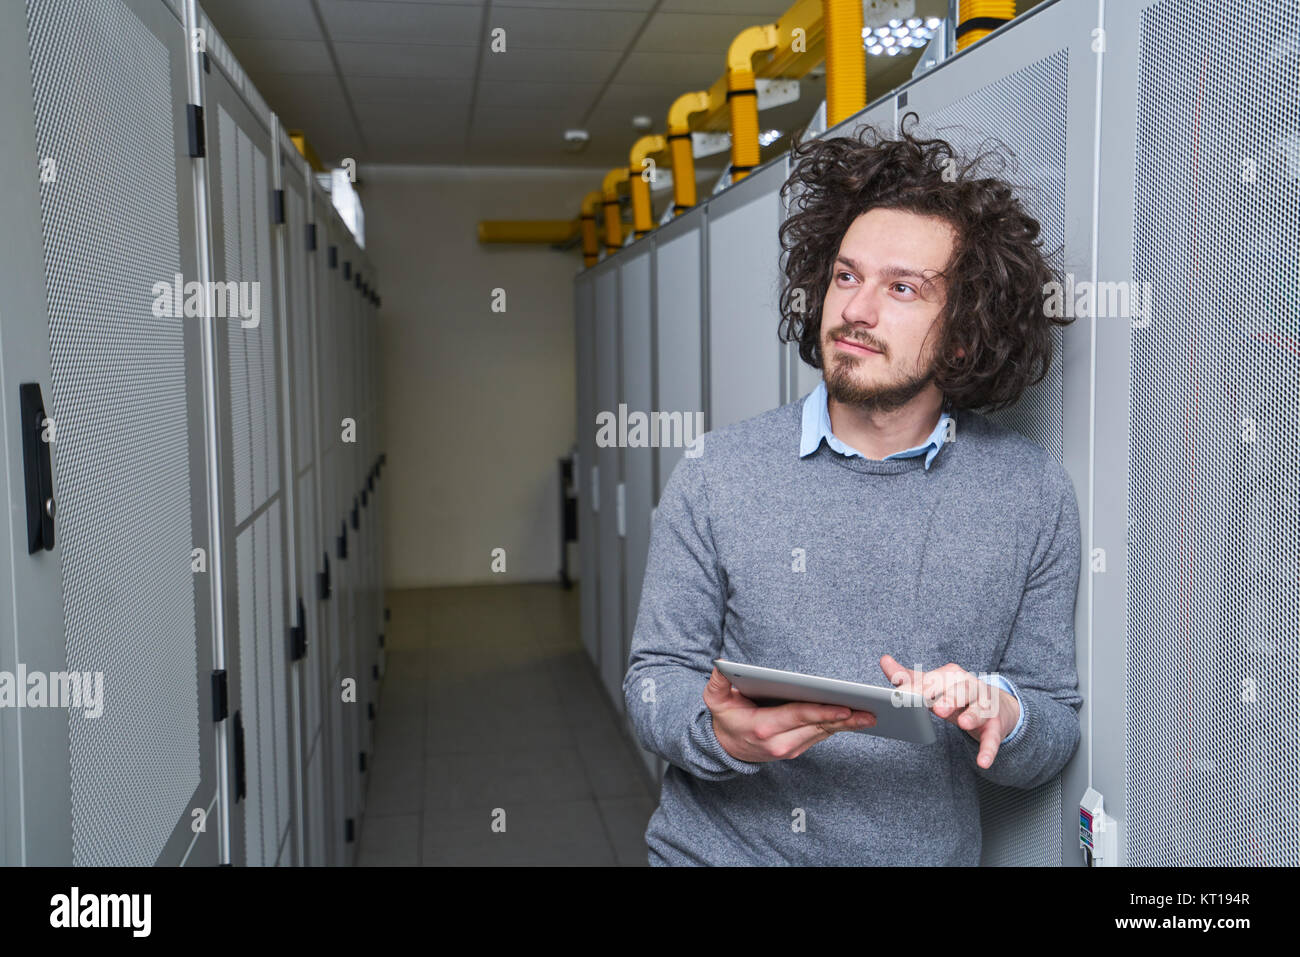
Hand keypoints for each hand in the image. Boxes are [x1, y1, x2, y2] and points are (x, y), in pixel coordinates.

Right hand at [703, 667, 876, 761]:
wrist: (724, 748)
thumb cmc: (725, 719)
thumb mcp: (715, 699)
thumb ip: (717, 682)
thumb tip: (721, 665)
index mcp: (763, 727)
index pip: (798, 716)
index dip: (822, 712)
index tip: (844, 708)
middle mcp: (779, 743)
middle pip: (816, 728)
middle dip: (845, 720)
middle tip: (868, 712)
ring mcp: (788, 750)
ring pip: (822, 734)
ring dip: (846, 726)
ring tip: (868, 716)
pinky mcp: (795, 751)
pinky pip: (819, 737)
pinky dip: (837, 728)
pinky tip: (854, 720)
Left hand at [879, 655, 1019, 769]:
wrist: (996, 705)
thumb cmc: (956, 695)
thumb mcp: (933, 686)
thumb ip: (908, 677)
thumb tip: (884, 660)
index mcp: (952, 675)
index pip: (934, 681)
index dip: (920, 689)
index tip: (904, 696)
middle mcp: (971, 687)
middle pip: (961, 690)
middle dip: (950, 698)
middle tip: (936, 708)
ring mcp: (985, 706)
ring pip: (979, 710)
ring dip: (972, 715)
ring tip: (962, 723)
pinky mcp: (995, 727)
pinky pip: (992, 738)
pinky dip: (988, 750)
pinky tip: (983, 762)